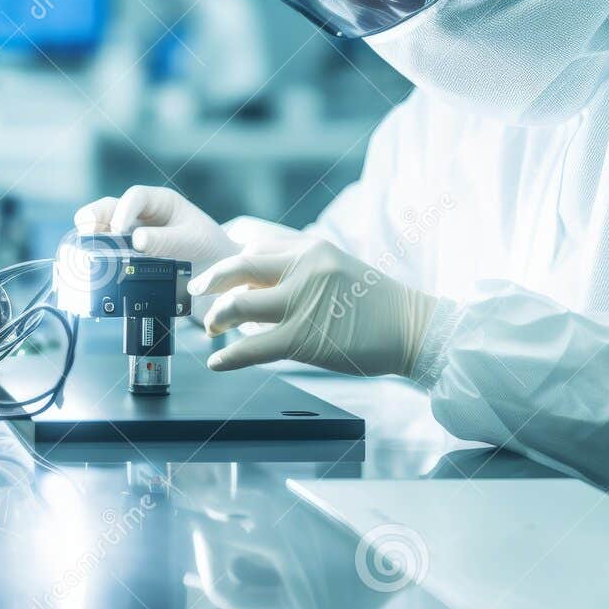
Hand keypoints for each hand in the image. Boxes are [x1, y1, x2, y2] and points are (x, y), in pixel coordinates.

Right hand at [73, 185, 239, 274]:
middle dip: (94, 218)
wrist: (218, 272)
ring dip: (91, 237)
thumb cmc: (209, 249)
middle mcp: (141, 215)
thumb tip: (137, 240)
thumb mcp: (192, 242)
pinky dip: (98, 257)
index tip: (119, 229)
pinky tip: (93, 268)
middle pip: (109, 208)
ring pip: (102, 229)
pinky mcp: (126, 255)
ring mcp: (131, 234)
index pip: (136, 197)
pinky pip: (107, 251)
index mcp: (160, 202)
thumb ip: (166, 241)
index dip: (123, 210)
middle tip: (86, 233)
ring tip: (84, 250)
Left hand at [193, 240, 436, 377]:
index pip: (256, 246)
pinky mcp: (304, 339)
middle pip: (238, 267)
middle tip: (195, 292)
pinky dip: (229, 356)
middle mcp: (304, 268)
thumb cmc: (377, 305)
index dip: (232, 263)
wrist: (413, 329)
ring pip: (238, 305)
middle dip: (209, 281)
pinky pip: (252, 347)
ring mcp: (303, 303)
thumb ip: (300, 270)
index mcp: (312, 248)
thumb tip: (256, 285)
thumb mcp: (339, 268)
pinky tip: (217, 362)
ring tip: (212, 328)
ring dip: (216, 319)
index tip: (218, 276)